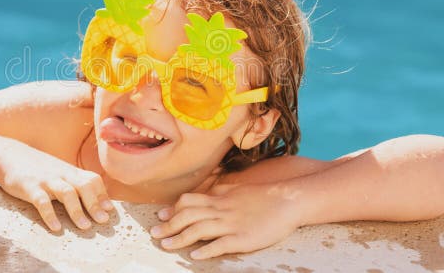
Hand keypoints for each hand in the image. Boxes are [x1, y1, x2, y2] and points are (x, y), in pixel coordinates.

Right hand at [0, 143, 114, 231]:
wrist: (9, 156)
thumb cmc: (38, 168)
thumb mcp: (59, 171)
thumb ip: (74, 182)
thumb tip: (94, 200)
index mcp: (70, 171)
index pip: (92, 179)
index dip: (102, 194)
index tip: (111, 211)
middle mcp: (61, 174)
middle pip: (84, 186)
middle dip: (94, 204)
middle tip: (103, 221)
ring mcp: (46, 180)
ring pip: (66, 193)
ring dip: (77, 211)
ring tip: (85, 227)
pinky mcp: (30, 187)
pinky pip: (42, 201)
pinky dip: (50, 215)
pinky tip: (56, 228)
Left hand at [149, 182, 303, 259]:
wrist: (289, 200)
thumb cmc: (264, 196)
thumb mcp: (238, 189)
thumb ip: (220, 190)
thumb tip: (207, 191)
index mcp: (220, 198)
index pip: (189, 201)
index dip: (173, 209)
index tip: (161, 215)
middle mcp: (222, 209)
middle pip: (188, 216)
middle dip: (169, 225)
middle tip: (154, 234)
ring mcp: (231, 224)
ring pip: (199, 230)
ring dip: (180, 239)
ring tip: (166, 246)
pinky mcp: (243, 238)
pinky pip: (221, 244)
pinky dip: (206, 250)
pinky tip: (195, 256)